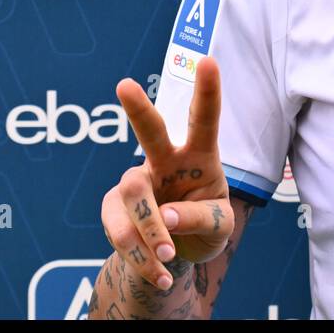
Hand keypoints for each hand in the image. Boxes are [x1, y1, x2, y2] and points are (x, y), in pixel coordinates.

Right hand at [101, 57, 234, 288]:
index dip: (207, 90)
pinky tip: (159, 272)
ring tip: (169, 257)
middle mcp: (165, 161)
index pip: (204, 119)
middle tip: (124, 86)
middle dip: (137, 108)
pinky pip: (120, 231)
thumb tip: (167, 217)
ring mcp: (136, 183)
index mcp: (200, 156)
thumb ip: (200, 218)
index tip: (208, 60)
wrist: (177, 256)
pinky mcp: (114, 208)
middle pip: (150, 132)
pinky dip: (141, 257)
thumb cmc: (206, 226)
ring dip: (153, 232)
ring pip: (135, 195)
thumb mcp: (220, 225)